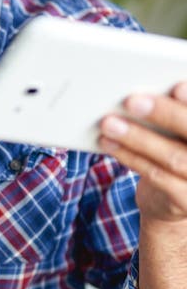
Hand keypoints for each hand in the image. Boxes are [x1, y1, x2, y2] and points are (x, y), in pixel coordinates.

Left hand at [99, 83, 186, 220]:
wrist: (174, 202)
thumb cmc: (174, 150)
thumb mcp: (177, 131)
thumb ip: (172, 113)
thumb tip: (142, 94)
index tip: (177, 87)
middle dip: (164, 114)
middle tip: (133, 101)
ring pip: (172, 157)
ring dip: (137, 138)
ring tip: (109, 123)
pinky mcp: (185, 200)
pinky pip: (156, 175)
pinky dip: (130, 157)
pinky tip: (109, 144)